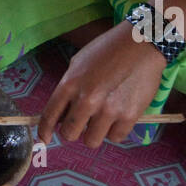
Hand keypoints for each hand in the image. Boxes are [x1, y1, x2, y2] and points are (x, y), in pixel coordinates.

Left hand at [38, 22, 165, 148]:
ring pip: (91, 141)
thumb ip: (69, 88)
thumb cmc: (108, 50)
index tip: (45, 138)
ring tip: (103, 117)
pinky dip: (115, 130)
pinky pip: (115, 138)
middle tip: (82, 121)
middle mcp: (87, 99)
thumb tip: (61, 114)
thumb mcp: (79, 63)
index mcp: (70, 84)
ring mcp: (108, 110)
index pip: (50, 116)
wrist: (141, 44)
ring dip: (95, 132)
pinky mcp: (129, 116)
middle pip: (69, 134)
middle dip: (73, 130)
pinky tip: (119, 115)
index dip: (44, 131)